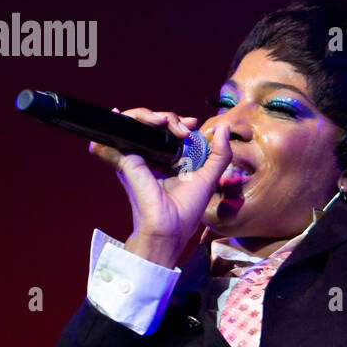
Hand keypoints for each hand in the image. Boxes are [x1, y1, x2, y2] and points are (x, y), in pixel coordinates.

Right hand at [88, 108, 231, 264]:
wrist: (168, 231)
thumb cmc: (186, 211)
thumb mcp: (209, 178)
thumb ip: (220, 154)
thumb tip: (224, 127)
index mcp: (168, 159)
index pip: (168, 130)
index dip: (177, 122)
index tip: (191, 124)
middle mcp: (150, 157)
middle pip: (151, 124)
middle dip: (166, 116)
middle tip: (182, 127)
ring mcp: (136, 159)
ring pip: (134, 124)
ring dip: (146, 115)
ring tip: (162, 121)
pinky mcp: (127, 163)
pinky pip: (121, 137)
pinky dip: (126, 123)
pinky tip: (127, 118)